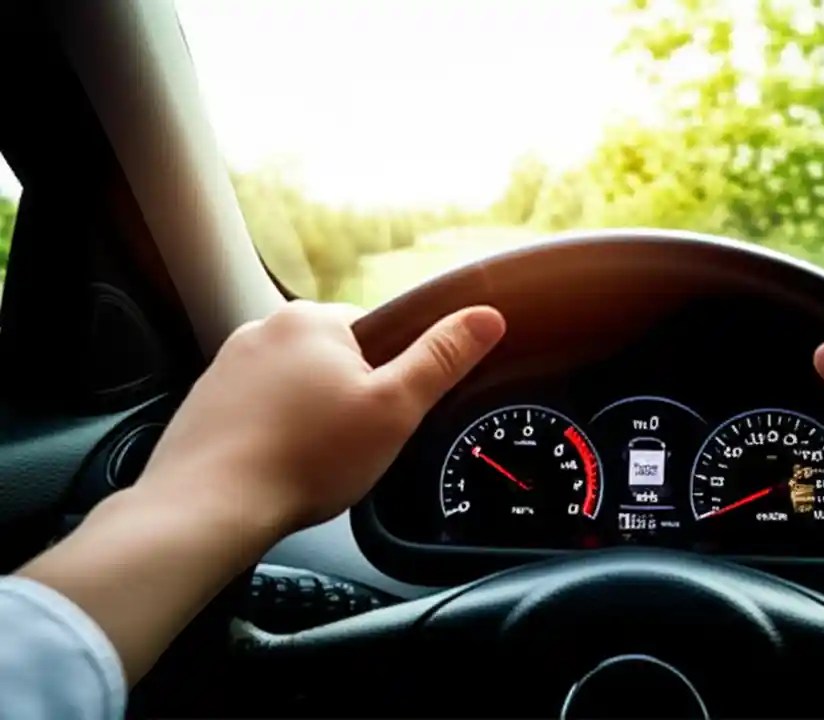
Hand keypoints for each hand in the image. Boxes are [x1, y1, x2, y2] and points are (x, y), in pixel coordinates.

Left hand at [139, 300, 506, 534]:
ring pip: (294, 385)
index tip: (382, 418)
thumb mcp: (396, 408)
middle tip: (350, 446)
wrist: (209, 506)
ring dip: (309, 416)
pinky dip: (271, 432)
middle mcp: (264, 327)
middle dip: (347, 398)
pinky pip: (257, 409)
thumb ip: (443, 357)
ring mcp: (227, 364)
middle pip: (334, 359)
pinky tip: (276, 466)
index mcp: (314, 318)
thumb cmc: (308, 457)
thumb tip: (487, 315)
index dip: (389, 379)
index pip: (377, 332)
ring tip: (311, 461)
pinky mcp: (204, 401)